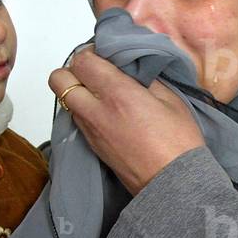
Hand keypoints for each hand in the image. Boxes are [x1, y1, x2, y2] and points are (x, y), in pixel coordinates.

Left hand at [49, 48, 204, 194]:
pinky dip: (84, 111)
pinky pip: (76, 119)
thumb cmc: (178, 142)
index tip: (105, 56)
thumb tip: (130, 69)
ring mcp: (90, 131)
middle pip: (58, 79)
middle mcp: (95, 111)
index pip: (82, 60)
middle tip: (95, 73)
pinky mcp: (91, 147)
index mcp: (117, 93)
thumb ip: (145, 78)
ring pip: (65, 100)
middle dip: (73, 71)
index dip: (91, 53)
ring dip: (77, 91)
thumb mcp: (170, 99)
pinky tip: (107, 114)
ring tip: (103, 94)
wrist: (173, 184)